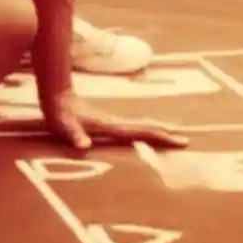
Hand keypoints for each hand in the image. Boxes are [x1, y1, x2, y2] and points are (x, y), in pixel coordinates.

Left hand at [42, 90, 189, 151]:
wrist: (57, 96)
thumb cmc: (59, 114)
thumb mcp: (64, 126)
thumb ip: (74, 135)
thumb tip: (84, 146)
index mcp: (110, 126)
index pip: (140, 131)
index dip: (160, 137)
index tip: (179, 140)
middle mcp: (116, 123)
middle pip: (146, 127)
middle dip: (165, 134)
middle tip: (185, 141)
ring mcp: (113, 122)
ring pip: (141, 126)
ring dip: (157, 131)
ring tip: (173, 136)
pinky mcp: (109, 122)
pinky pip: (132, 128)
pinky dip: (145, 131)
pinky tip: (146, 134)